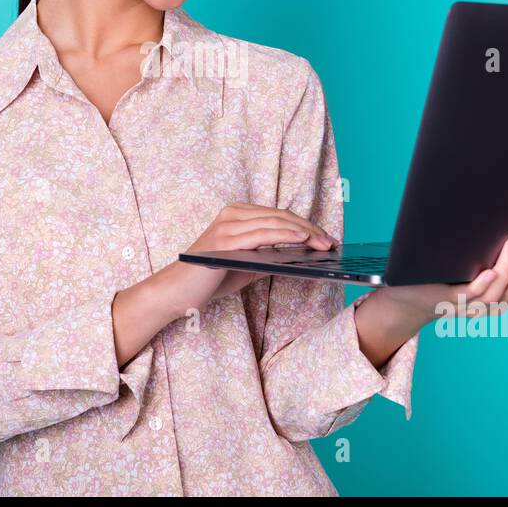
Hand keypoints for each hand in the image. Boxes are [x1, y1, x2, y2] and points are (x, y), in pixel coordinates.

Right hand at [180, 202, 336, 306]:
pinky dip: (285, 235)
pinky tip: (301, 240)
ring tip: (323, 244)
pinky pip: (262, 234)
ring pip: (275, 223)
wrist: (176, 291)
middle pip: (280, 216)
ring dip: (304, 233)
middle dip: (310, 229)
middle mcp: (231, 214)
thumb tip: (300, 256)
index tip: (325, 238)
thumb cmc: (209, 279)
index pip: (278, 215)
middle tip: (330, 243)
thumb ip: (268, 256)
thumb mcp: (245, 265)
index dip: (305, 225)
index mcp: (236, 215)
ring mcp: (227, 225)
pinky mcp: (225, 241)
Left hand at [380, 223, 507, 327]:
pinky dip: (484, 285)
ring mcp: (469, 305)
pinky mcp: (448, 301)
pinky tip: (491, 270)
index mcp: (502, 297)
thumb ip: (494, 249)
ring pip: (499, 292)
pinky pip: (471, 295)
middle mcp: (490, 305)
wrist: (409, 292)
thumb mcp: (475, 259)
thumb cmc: (445, 271)